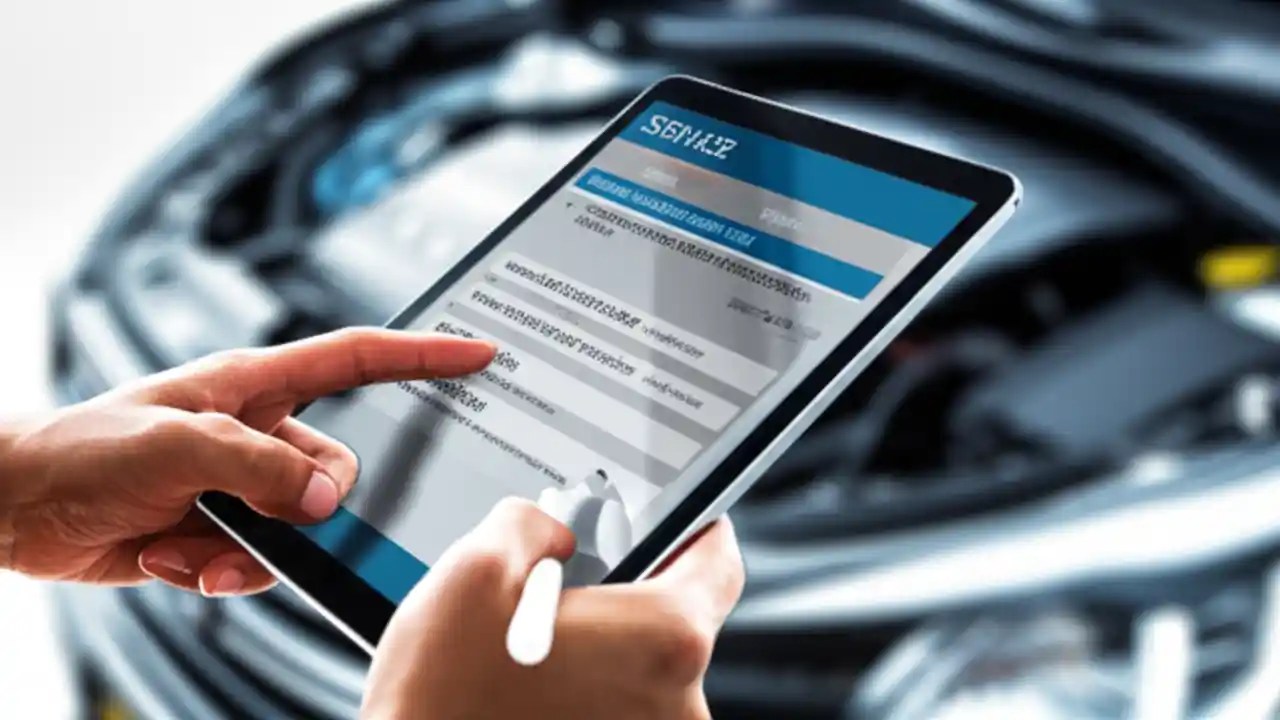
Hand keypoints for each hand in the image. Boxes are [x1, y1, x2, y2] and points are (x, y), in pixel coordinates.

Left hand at [0, 328, 493, 595]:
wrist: (17, 508)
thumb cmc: (79, 449)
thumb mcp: (178, 445)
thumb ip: (261, 466)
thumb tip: (324, 496)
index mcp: (253, 386)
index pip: (356, 359)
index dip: (420, 354)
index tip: (473, 354)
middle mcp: (255, 431)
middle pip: (336, 468)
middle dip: (302, 506)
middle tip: (252, 512)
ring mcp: (239, 483)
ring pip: (300, 526)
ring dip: (248, 548)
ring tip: (188, 539)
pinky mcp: (220, 529)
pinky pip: (261, 562)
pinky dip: (221, 571)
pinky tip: (172, 555)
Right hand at [361, 499, 744, 719]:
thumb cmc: (439, 697)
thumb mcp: (474, 568)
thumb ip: (533, 520)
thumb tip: (553, 528)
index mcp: (663, 639)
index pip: (719, 562)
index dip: (695, 527)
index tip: (673, 516)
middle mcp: (675, 704)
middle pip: (676, 618)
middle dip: (626, 592)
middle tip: (567, 580)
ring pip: (643, 669)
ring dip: (602, 649)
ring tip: (535, 641)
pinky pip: (620, 710)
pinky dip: (589, 691)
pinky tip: (532, 682)